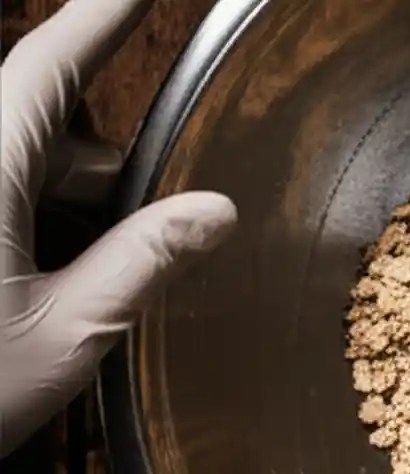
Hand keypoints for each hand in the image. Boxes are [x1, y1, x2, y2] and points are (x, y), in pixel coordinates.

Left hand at [1, 0, 235, 456]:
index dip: (101, 17)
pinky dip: (39, 222)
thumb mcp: (67, 333)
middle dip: (102, 154)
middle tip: (158, 202)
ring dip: (70, 197)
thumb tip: (216, 211)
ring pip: (20, 163)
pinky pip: (4, 199)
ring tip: (100, 265)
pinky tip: (60, 279)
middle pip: (41, 119)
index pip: (47, 64)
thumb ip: (141, 262)